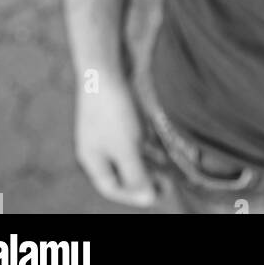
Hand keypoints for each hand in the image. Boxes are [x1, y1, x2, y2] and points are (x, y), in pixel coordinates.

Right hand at [74, 71, 157, 206]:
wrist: (105, 66)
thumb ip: (136, 174)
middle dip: (144, 177)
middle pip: (121, 169)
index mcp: (92, 159)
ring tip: (170, 167)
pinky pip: (135, 134)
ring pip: (130, 151)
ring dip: (149, 160)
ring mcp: (108, 128)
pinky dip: (149, 142)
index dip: (132, 195)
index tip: (155, 196)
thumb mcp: (126, 148)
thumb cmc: (111, 111)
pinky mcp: (119, 112)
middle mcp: (98, 146)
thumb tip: (148, 198)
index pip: (112, 186)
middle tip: (167, 183)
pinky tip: (164, 143)